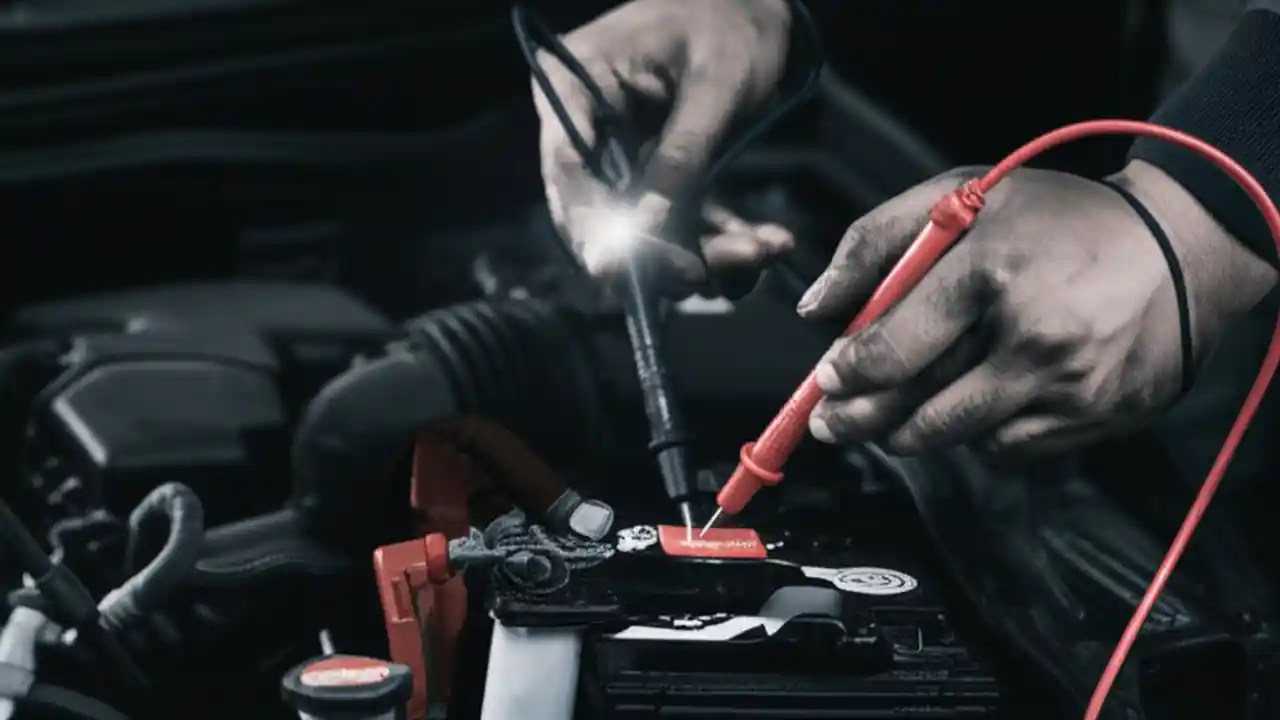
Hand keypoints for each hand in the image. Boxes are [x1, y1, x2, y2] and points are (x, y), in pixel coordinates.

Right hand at [533, 0, 795, 290]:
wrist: (756, 4)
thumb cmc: (732, 21)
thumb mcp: (714, 87)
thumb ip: (680, 157)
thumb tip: (649, 230)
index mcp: (574, 82)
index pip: (567, 170)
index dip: (593, 228)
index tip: (624, 273)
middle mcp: (583, 122)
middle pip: (599, 210)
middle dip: (658, 252)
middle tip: (708, 276)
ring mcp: (615, 150)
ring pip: (642, 227)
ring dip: (703, 251)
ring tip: (763, 249)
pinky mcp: (650, 170)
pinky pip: (675, 218)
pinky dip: (719, 236)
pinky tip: (767, 242)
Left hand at [798, 161, 1276, 456]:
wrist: (1182, 244)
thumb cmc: (1057, 217)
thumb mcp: (960, 196)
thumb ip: (874, 243)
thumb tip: (816, 310)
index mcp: (990, 271)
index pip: (892, 348)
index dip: (847, 375)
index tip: (826, 380)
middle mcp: (1032, 335)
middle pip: (917, 406)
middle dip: (860, 421)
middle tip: (830, 424)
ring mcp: (1068, 384)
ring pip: (958, 436)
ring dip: (914, 431)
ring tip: (892, 418)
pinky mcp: (1095, 416)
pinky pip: (1009, 448)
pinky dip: (979, 434)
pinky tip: (977, 402)